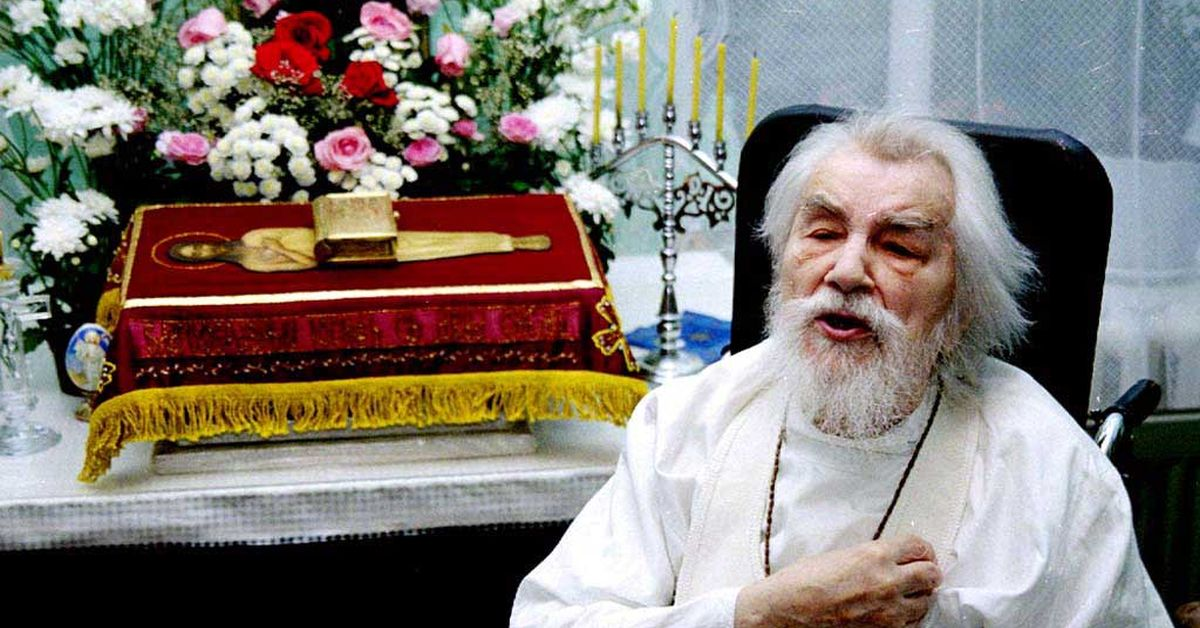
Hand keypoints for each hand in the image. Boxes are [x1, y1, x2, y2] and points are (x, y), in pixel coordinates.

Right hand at [734, 534, 941, 626]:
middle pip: (931, 574)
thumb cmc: (801, 584)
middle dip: (928, 571)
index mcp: (874, 556)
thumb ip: (869, 557)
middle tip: (921, 572)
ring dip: (919, 596)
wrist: (784, 612)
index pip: (919, 546)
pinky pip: (910, 625)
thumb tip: (888, 559)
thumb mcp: (839, 556)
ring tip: (908, 593)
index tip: (918, 552)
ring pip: (925, 602)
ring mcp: (887, 612)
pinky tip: (896, 612)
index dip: (921, 549)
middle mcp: (886, 582)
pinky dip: (908, 617)